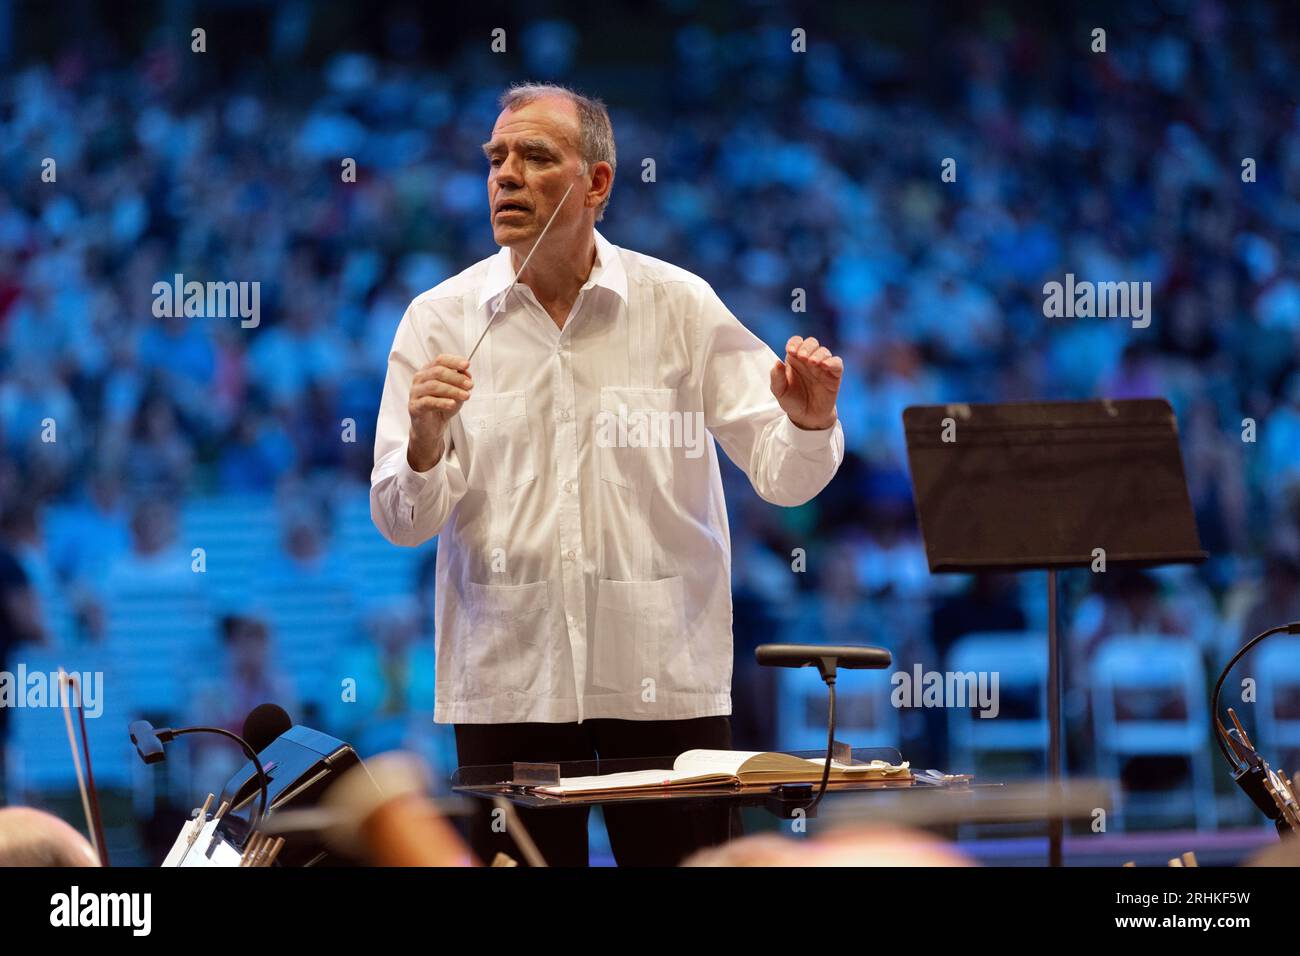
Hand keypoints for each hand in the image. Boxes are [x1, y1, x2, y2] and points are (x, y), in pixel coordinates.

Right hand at [407, 354, 472, 471]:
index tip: (467, 365)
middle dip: (456, 378)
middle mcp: (420, 379)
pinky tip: (452, 404)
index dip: (454, 361)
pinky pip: (428, 401)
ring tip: (466, 396)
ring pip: (434, 386)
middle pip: (438, 372)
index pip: (440, 360)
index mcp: (428, 371)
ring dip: (453, 390)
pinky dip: (442, 402)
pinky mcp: (414, 406)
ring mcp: (415, 392)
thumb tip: (466, 373)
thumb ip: (460, 381)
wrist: (431, 427)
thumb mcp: (455, 392)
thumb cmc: (442, 406)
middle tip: (470, 385)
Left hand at [770, 335, 842, 429]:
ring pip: (824, 351)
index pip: (796, 342)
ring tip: (812, 363)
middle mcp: (809, 360)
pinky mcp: (834, 375)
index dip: (794, 342)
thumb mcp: (779, 391)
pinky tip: (825, 366)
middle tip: (802, 357)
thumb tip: (778, 362)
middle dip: (807, 347)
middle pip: (812, 343)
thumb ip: (776, 377)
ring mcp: (822, 367)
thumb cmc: (792, 401)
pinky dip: (832, 362)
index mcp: (795, 360)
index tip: (790, 351)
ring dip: (818, 354)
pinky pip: (837, 363)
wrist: (806, 417)